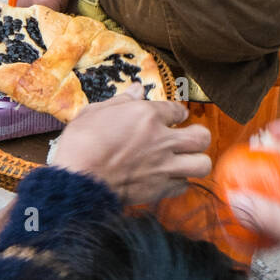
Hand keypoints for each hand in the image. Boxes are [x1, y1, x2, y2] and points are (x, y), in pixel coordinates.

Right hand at [53, 83, 211, 204]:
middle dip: (198, 136)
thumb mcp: (95, 112)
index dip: (176, 112)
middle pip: (201, 137)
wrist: (78, 180)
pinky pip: (184, 186)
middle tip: (188, 137)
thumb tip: (137, 90)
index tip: (173, 117)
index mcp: (147, 115)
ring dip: (195, 161)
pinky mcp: (159, 190)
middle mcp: (162, 140)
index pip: (177, 109)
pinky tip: (168, 178)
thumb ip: (121, 101)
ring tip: (185, 160)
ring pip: (202, 164)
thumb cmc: (81, 143)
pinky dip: (179, 182)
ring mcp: (164, 166)